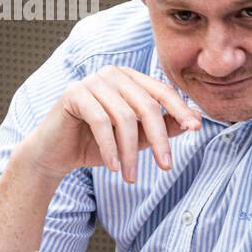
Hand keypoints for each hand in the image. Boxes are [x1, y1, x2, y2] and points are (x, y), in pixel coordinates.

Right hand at [18, 66, 201, 183]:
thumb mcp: (137, 138)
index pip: (162, 92)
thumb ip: (164, 127)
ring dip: (131, 152)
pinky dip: (110, 148)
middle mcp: (112, 74)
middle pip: (147, 106)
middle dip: (159, 139)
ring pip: (124, 117)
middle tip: (166, 166)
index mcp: (130, 79)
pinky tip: (114, 168)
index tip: (196, 130)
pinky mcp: (74, 94)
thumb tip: (196, 121)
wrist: (56, 153)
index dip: (180, 110)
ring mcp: (91, 81)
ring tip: (132, 177)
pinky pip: (101, 122)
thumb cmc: (99, 144)